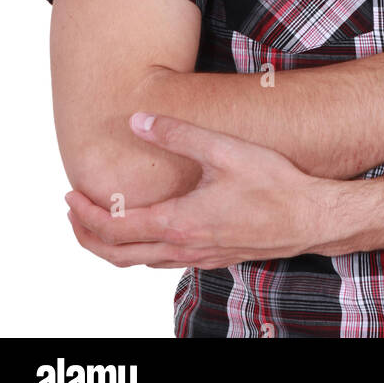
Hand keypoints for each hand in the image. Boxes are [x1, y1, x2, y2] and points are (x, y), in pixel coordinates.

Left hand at [64, 111, 343, 269]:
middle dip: (88, 235)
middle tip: (73, 212)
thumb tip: (138, 120)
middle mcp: (183, 247)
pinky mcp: (214, 257)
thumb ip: (179, 133)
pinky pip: (163, 262)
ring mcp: (199, 257)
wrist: (313, 218)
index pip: (114, 229)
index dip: (86, 214)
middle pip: (118, 255)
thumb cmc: (275, 184)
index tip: (70, 196)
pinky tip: (150, 229)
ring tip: (101, 220)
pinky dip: (141, 249)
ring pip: (140, 262)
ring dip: (112, 245)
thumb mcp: (225, 149)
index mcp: (179, 223)